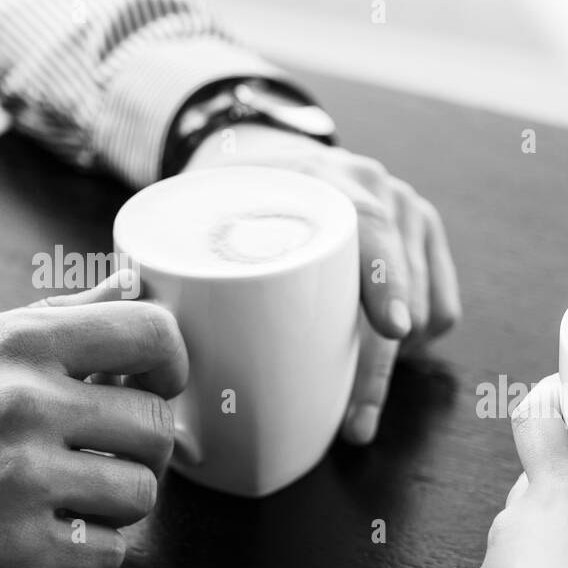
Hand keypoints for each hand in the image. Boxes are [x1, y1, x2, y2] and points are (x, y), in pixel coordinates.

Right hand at [0, 274, 186, 567]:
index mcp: (18, 344)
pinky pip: (109, 552)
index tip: (156, 387)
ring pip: (141, 494)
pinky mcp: (16, 546)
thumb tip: (129, 281)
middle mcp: (26, 403)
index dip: (171, 366)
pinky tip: (52, 536)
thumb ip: (56, 320)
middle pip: (156, 426)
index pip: (150, 331)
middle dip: (143, 450)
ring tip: (72, 499)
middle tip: (108, 457)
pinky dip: (91, 553)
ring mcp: (23, 477)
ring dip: (117, 505)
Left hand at [184, 123, 460, 443]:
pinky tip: (382, 351)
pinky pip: (442, 307)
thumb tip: (125, 358)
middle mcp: (379, 189)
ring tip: (353, 391)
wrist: (262, 143)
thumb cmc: (226, 192)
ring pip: (426, 307)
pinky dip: (420, 339)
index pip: (371, 228)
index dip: (385, 279)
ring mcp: (410, 210)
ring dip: (394, 359)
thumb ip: (161, 273)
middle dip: (381, 367)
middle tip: (354, 424)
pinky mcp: (426, 234)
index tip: (389, 329)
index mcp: (324, 179)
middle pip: (402, 288)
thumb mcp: (194, 212)